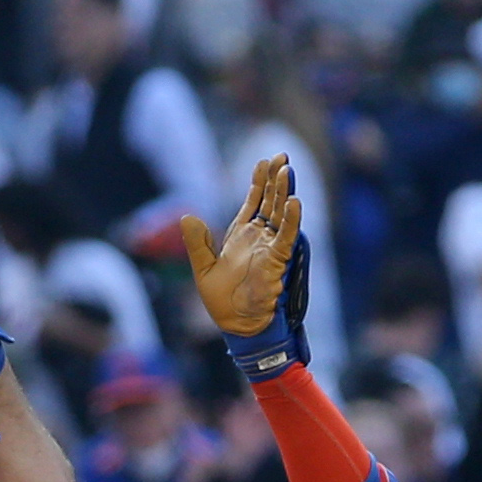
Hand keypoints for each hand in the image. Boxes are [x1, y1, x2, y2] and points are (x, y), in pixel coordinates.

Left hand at [179, 151, 306, 358]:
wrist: (236, 326)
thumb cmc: (222, 302)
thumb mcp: (203, 268)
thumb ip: (197, 243)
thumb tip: (186, 216)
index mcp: (242, 236)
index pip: (254, 202)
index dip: (259, 182)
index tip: (264, 161)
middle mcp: (259, 238)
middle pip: (270, 202)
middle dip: (275, 179)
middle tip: (283, 156)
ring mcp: (269, 248)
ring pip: (279, 214)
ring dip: (283, 193)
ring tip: (287, 170)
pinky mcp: (276, 261)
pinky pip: (285, 237)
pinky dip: (291, 220)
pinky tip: (294, 202)